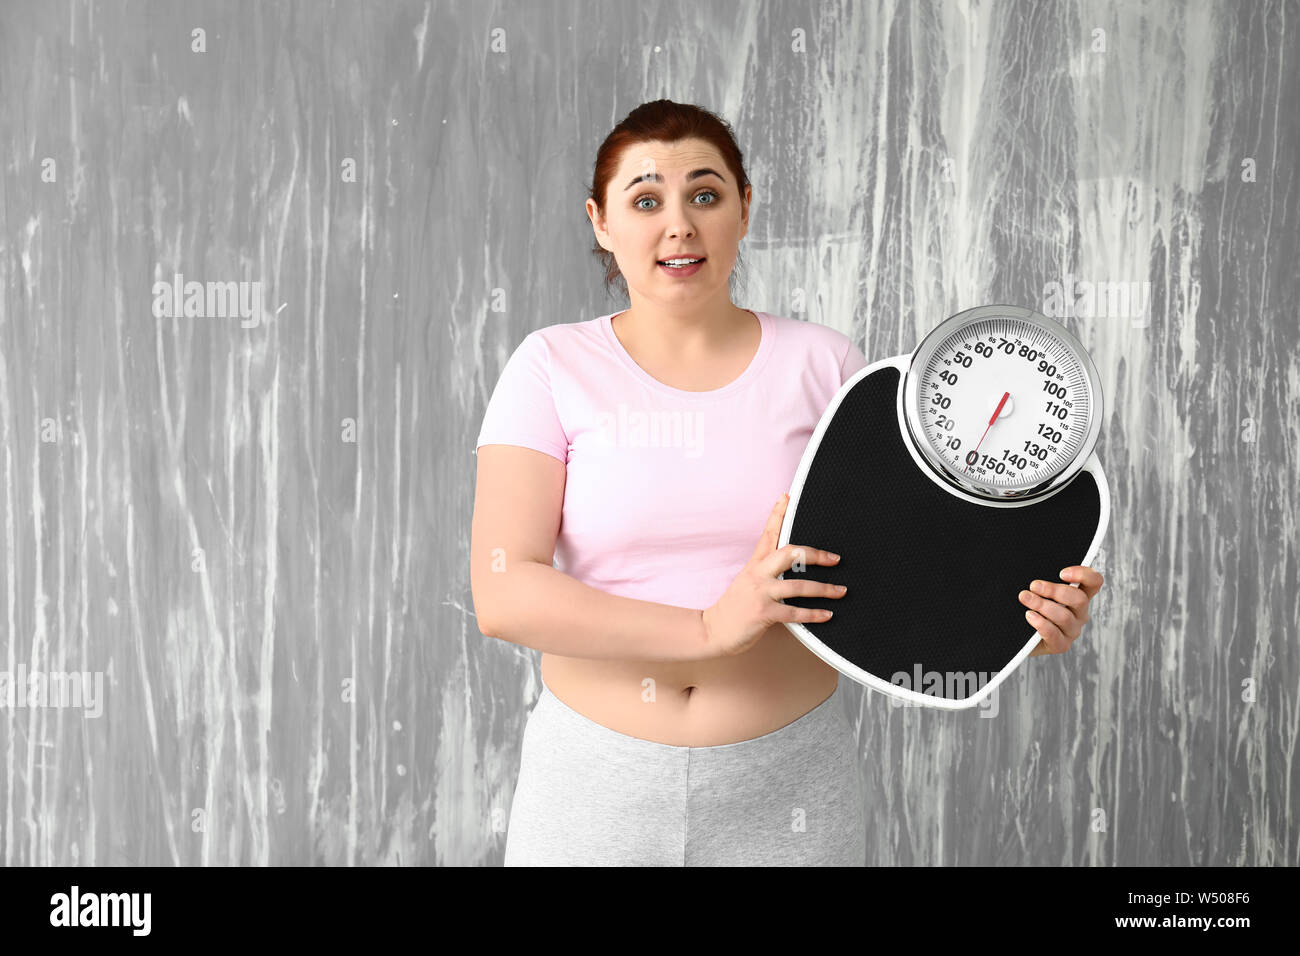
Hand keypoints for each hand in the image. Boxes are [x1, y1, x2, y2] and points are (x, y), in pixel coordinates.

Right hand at [701, 493, 846, 656]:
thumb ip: (766, 572)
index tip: (786, 497)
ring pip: (798, 585)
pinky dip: (813, 614)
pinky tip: (827, 614)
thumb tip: (791, 566)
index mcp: (755, 564)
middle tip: (836, 558)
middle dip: (815, 554)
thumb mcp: (748, 582)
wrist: (713, 630)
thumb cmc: (734, 607)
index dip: (777, 514)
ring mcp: (761, 593)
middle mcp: (758, 574)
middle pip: (789, 553)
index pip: (768, 534)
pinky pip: (794, 612)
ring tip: (840, 590)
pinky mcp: (763, 613)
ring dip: (824, 588)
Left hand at [1019, 565, 1103, 655]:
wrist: (1018, 634)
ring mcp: (1072, 630)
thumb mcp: (1038, 590)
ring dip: (1042, 605)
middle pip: (1079, 599)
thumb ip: (1044, 581)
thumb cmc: (1029, 605)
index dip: (1083, 575)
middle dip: (1054, 590)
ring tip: (1024, 598)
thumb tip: (1033, 571)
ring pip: (1065, 617)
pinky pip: (1054, 634)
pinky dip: (1040, 623)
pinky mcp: (1060, 645)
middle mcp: (1080, 613)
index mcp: (1079, 596)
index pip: (1094, 582)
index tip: (1061, 573)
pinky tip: (1029, 615)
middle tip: (1034, 585)